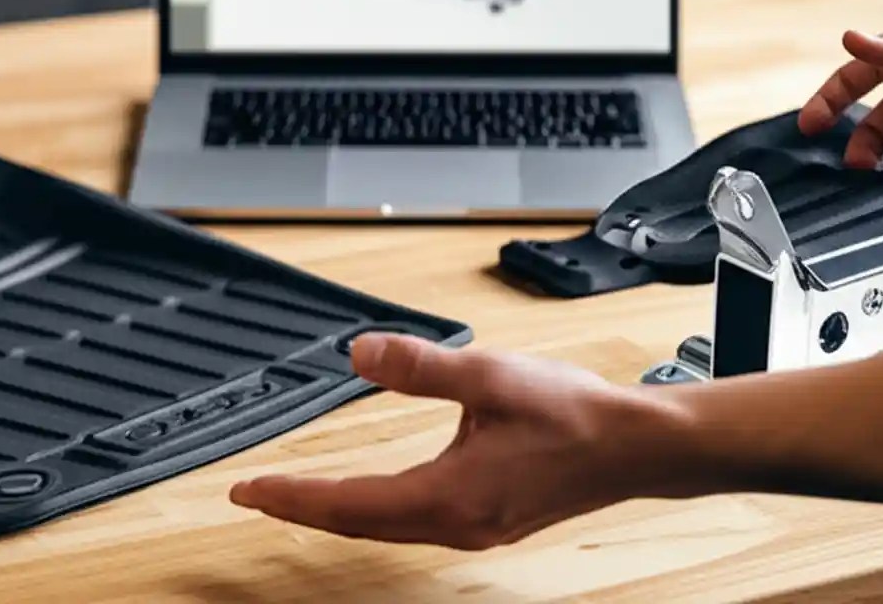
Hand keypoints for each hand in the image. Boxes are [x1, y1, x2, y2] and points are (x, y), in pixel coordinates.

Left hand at [229, 335, 686, 549]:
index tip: (247, 489)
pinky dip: (376, 511)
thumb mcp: (490, 376)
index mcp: (448, 494)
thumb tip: (359, 354)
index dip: (290, 498)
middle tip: (259, 495)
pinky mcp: (489, 520)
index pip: (345, 503)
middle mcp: (456, 523)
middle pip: (357, 526)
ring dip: (338, 513)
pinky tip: (374, 496)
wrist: (634, 447)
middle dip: (303, 510)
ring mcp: (473, 527)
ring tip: (301, 497)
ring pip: (385, 529)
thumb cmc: (574, 416)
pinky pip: (414, 524)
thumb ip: (420, 365)